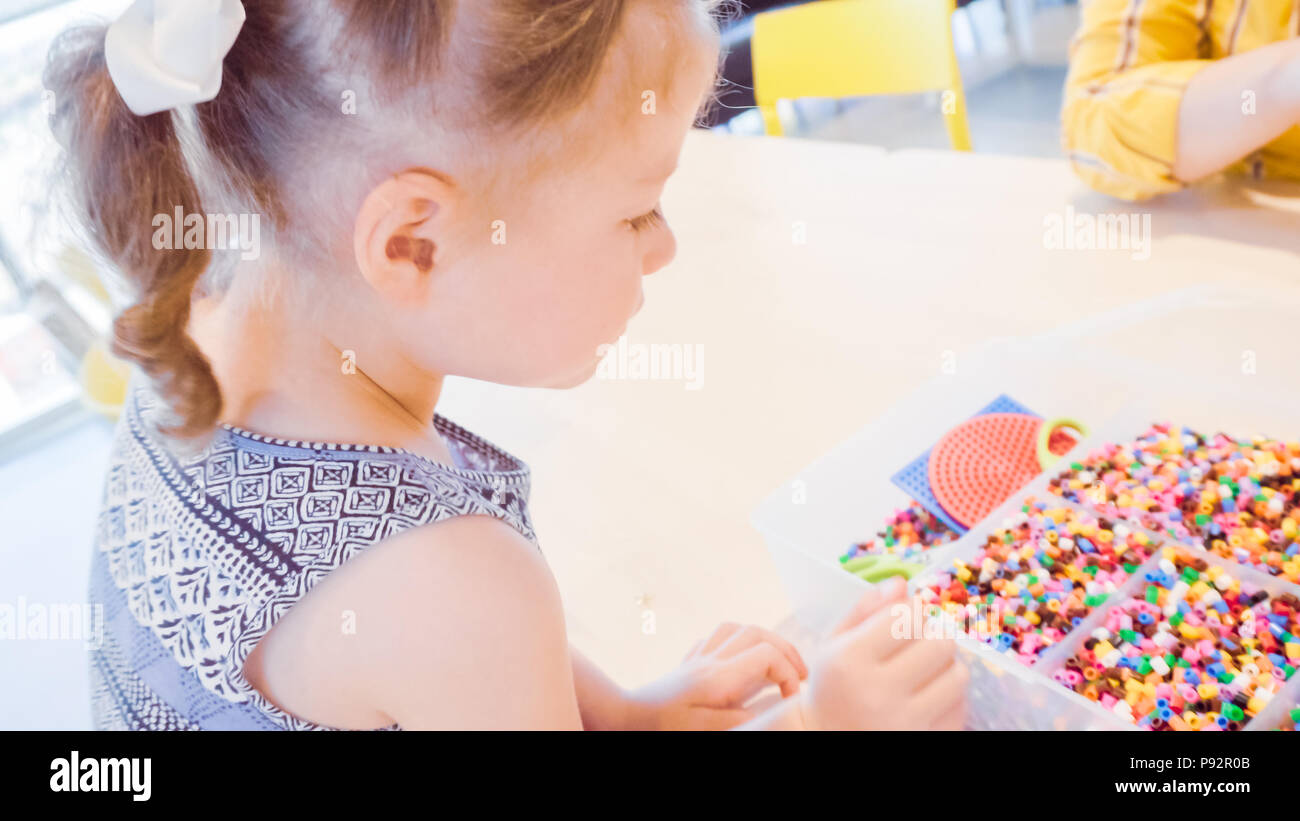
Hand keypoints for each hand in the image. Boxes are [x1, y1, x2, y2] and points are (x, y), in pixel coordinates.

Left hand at [625, 622, 808, 729]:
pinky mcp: (689, 663)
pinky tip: (739, 659)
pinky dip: (736, 642)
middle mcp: (711, 660)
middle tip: (800, 674)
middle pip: (757, 633)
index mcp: (719, 676)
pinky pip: (716, 637)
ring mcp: (699, 658)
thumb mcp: (703, 729)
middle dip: (785, 649)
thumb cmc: (662, 724)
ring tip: (778, 660)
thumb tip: (771, 711)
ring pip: (737, 628)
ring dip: (763, 639)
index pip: (767, 655)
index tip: (791, 697)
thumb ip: (738, 718)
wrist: (625, 715)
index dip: (788, 672)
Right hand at [799, 577, 966, 729]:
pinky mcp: (924, 740)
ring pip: (958, 674)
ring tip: (925, 667)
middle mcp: (877, 693)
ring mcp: (904, 723)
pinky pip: (960, 706)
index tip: (905, 615)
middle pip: (939, 643)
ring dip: (946, 664)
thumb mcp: (835, 644)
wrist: (826, 736)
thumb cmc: (833, 685)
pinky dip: (950, 694)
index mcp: (849, 661)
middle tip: (919, 640)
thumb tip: (901, 583)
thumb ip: (864, 611)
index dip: (911, 609)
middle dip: (933, 634)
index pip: (906, 615)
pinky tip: (929, 692)